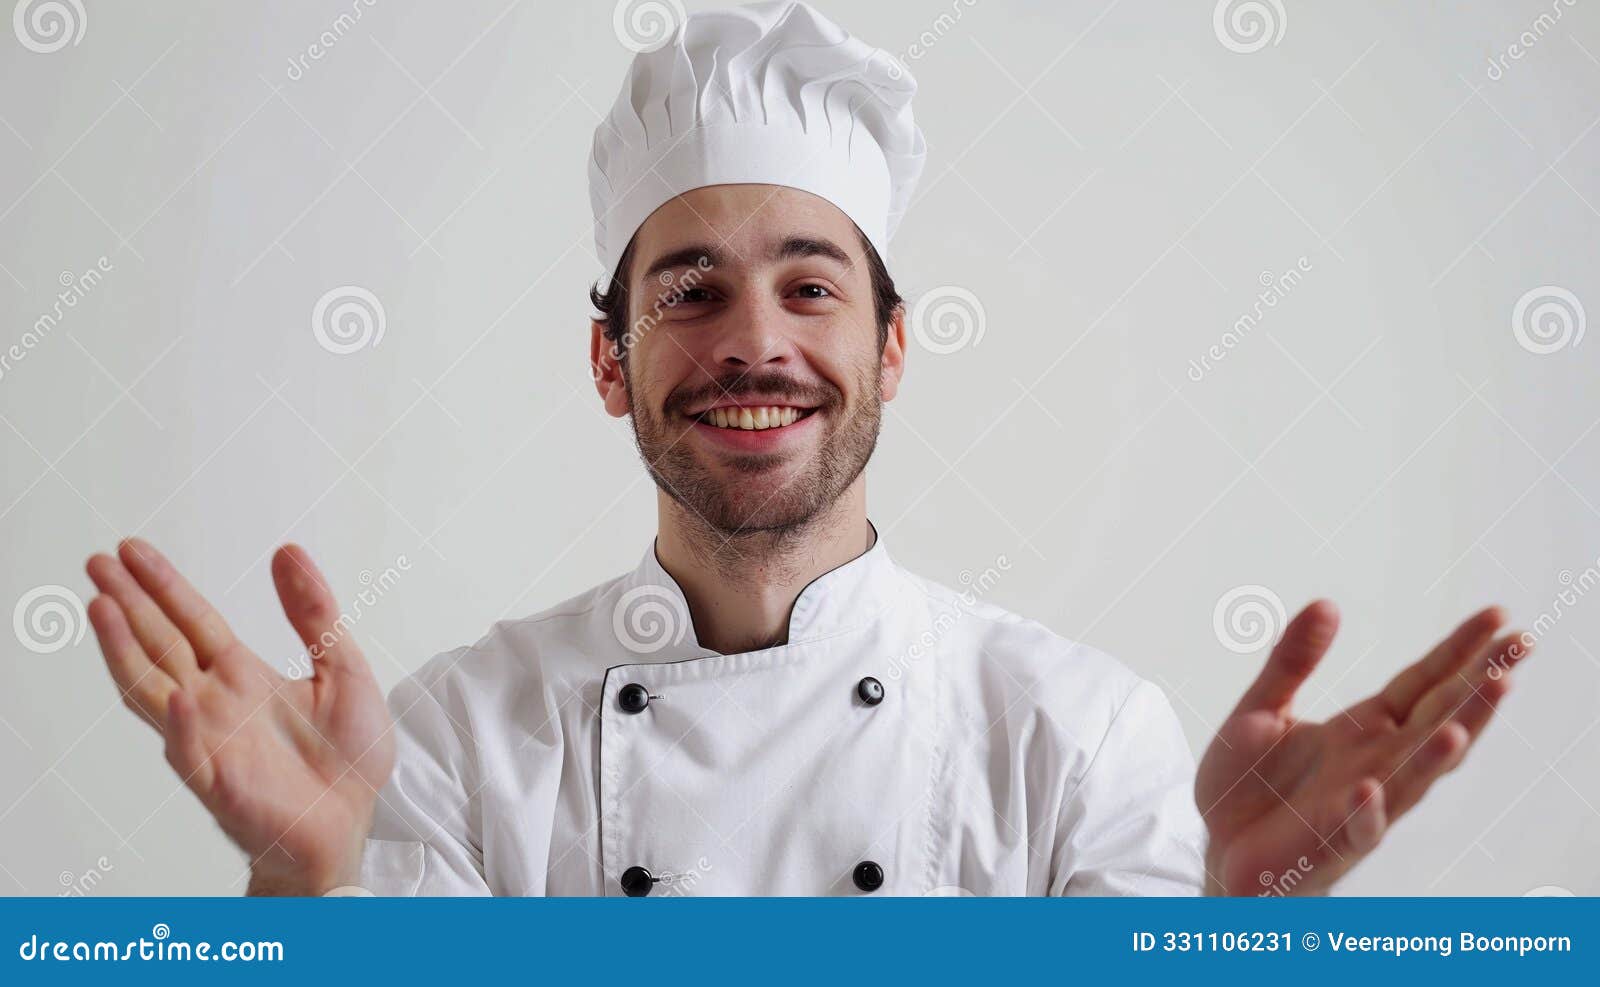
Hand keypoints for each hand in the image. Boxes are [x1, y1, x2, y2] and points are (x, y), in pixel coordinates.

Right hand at [84, 538, 394, 894]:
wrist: (351, 824)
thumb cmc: (345, 757)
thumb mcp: (344, 668)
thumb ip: (315, 614)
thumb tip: (287, 551)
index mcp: (242, 674)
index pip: (192, 619)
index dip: (162, 585)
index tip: (130, 549)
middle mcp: (214, 703)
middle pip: (161, 643)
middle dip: (129, 603)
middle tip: (97, 561)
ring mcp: (210, 741)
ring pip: (153, 690)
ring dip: (126, 651)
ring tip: (102, 608)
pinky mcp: (220, 784)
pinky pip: (192, 754)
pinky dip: (183, 729)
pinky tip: (180, 698)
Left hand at [1195, 600, 1530, 894]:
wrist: (1217, 846)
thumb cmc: (1250, 782)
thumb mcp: (1262, 707)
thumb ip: (1293, 660)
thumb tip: (1327, 604)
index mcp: (1366, 728)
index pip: (1424, 682)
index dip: (1461, 650)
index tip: (1500, 614)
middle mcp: (1377, 763)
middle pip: (1438, 720)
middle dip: (1479, 687)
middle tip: (1520, 647)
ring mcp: (1361, 805)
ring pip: (1412, 777)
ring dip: (1438, 751)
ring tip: (1465, 720)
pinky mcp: (1328, 842)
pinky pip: (1353, 829)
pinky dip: (1364, 812)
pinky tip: (1368, 790)